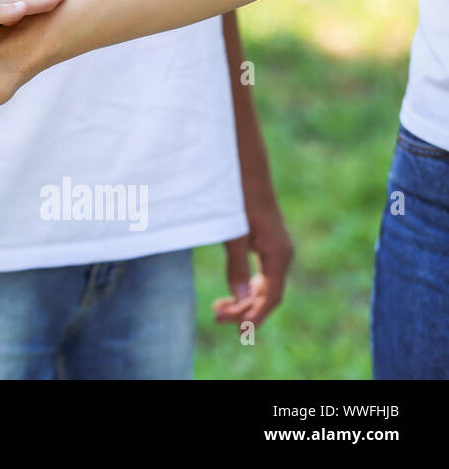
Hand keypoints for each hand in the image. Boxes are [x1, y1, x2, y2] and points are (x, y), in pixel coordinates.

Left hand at [214, 200, 292, 327]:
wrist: (244, 168)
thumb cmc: (238, 197)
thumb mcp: (233, 233)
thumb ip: (237, 266)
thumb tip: (241, 297)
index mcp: (278, 254)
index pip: (270, 297)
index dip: (254, 315)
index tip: (236, 329)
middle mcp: (282, 255)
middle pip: (267, 295)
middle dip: (243, 309)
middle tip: (215, 314)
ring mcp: (276, 250)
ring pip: (265, 286)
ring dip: (244, 300)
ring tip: (218, 308)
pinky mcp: (268, 245)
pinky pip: (263, 275)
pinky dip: (247, 288)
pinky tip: (233, 294)